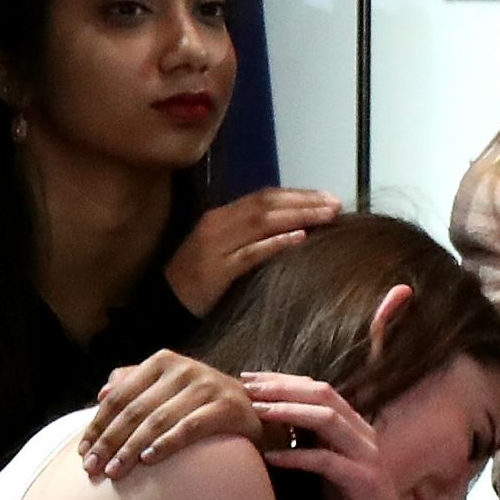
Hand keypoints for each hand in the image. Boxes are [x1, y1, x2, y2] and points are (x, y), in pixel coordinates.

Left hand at [78, 350, 258, 478]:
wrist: (256, 414)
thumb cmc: (201, 406)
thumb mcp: (168, 391)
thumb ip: (135, 386)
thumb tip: (102, 392)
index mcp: (163, 362)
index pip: (120, 395)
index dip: (98, 425)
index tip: (82, 452)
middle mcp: (184, 368)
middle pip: (135, 410)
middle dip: (109, 441)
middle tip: (93, 469)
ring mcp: (207, 386)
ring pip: (157, 420)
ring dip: (131, 448)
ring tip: (114, 471)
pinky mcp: (227, 407)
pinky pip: (189, 428)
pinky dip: (166, 444)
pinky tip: (148, 460)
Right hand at [163, 187, 341, 314]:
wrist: (163, 305)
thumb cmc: (200, 279)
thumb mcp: (225, 249)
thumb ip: (252, 236)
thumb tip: (295, 228)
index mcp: (221, 216)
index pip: (264, 197)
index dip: (298, 195)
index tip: (328, 197)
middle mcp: (218, 224)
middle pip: (267, 205)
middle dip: (304, 202)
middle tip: (336, 205)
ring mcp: (216, 246)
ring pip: (261, 223)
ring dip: (298, 216)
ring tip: (326, 217)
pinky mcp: (216, 271)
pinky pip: (250, 253)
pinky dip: (276, 243)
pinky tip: (300, 239)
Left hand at [242, 372, 414, 499]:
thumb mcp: (325, 468)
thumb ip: (309, 443)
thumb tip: (271, 422)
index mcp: (354, 427)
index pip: (318, 389)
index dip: (284, 380)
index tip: (250, 379)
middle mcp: (363, 434)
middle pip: (322, 394)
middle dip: (282, 387)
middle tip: (248, 388)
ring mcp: (366, 456)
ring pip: (327, 419)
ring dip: (289, 411)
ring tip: (257, 411)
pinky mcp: (364, 481)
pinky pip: (326, 461)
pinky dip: (297, 455)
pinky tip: (271, 456)